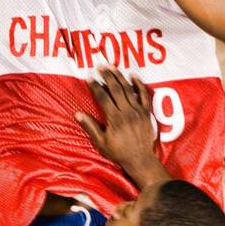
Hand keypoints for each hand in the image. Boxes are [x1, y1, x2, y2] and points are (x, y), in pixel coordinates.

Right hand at [76, 69, 167, 186]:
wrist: (141, 159)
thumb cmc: (118, 152)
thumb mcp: (101, 143)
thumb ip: (90, 127)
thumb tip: (77, 114)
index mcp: (115, 119)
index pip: (104, 98)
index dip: (96, 87)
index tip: (90, 78)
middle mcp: (127, 112)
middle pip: (116, 89)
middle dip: (107, 76)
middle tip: (100, 66)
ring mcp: (138, 111)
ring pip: (128, 89)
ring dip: (120, 77)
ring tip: (112, 67)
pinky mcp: (146, 112)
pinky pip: (144, 95)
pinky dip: (139, 84)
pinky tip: (133, 76)